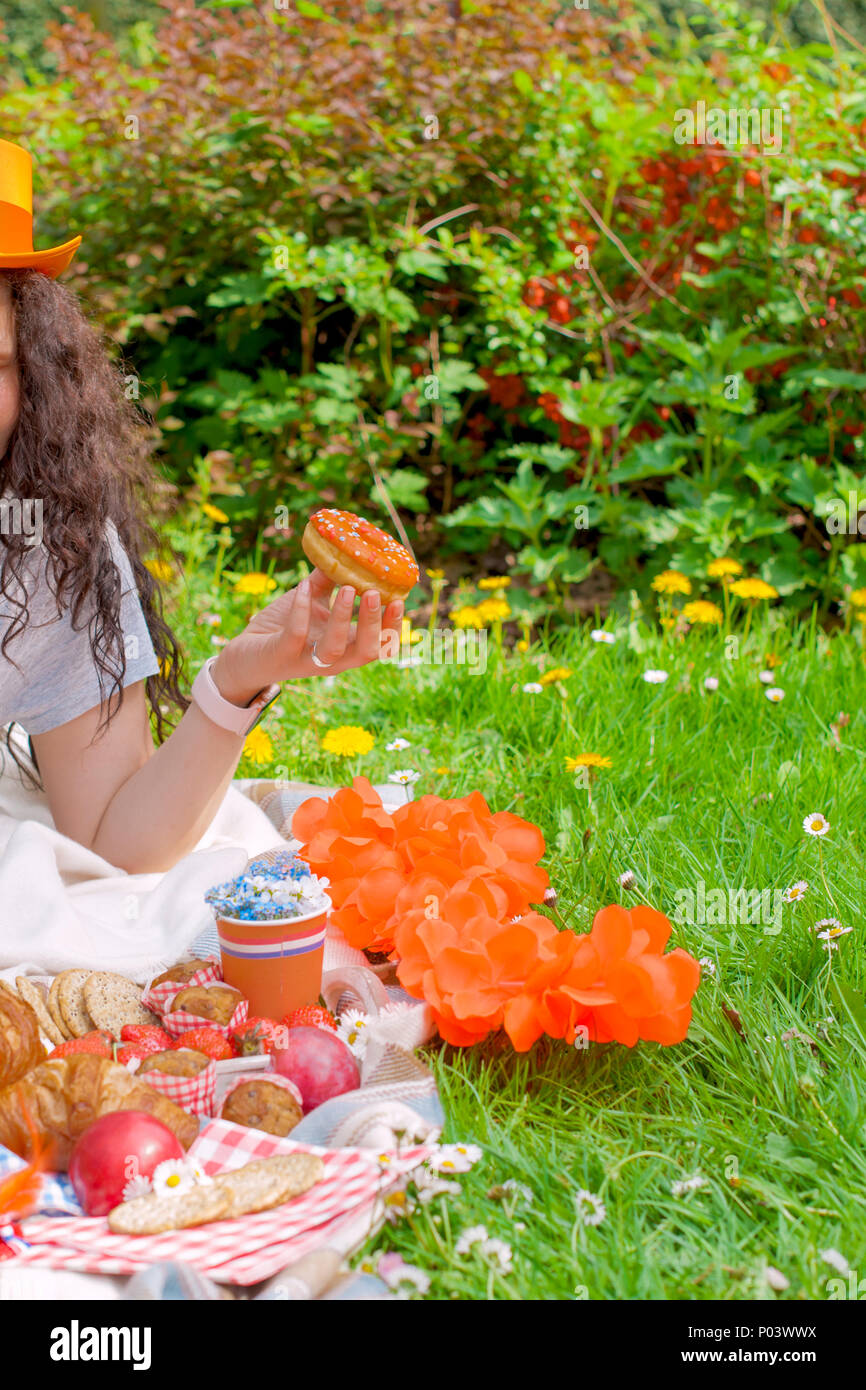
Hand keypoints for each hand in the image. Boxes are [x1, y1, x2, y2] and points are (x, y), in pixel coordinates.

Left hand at [211, 569, 403, 704]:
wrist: (245, 652)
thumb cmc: (281, 625)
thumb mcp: (310, 599)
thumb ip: (329, 579)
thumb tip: (346, 548)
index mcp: (345, 646)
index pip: (379, 643)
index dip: (393, 625)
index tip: (401, 598)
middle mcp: (332, 659)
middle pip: (367, 651)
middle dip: (376, 623)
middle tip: (378, 593)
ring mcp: (307, 660)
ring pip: (335, 648)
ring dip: (344, 618)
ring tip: (349, 589)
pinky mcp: (282, 655)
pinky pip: (297, 634)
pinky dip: (302, 609)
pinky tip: (304, 585)